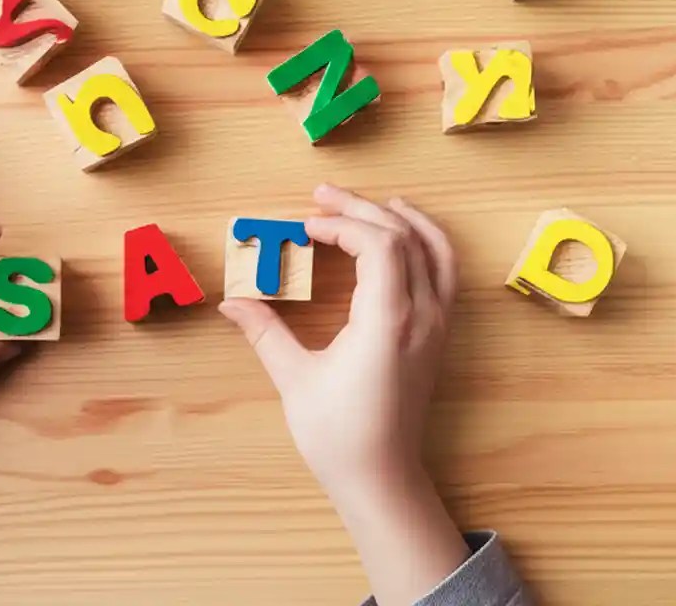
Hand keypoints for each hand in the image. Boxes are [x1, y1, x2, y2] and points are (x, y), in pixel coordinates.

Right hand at [219, 184, 467, 604]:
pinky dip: (426, 244)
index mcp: (388, 321)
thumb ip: (264, 331)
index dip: (342, 223)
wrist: (382, 479)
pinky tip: (404, 237)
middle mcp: (422, 315)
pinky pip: (445, 273)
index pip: (379, 245)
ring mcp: (437, 325)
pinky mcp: (438, 336)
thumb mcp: (294, 378)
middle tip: (321, 197)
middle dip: (362, 210)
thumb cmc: (338, 434)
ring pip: (434, 250)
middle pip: (403, 238)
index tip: (306, 225)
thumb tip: (230, 301)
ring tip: (371, 203)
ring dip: (402, 219)